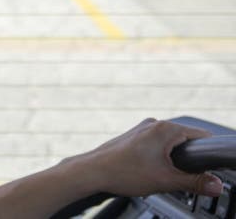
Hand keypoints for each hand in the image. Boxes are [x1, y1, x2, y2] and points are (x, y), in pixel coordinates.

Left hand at [73, 118, 222, 197]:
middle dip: (188, 159)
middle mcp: (154, 124)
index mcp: (165, 129)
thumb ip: (195, 182)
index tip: (208, 168)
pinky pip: (156, 145)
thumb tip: (216, 184)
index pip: (201, 135)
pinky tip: (150, 170)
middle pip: (186, 140)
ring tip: (161, 174)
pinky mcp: (134, 136)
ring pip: (170, 144)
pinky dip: (159, 157)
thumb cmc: (122, 172)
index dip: (207, 154)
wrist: (92, 171)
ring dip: (172, 159)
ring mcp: (142, 129)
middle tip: (179, 176)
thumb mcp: (166, 181)